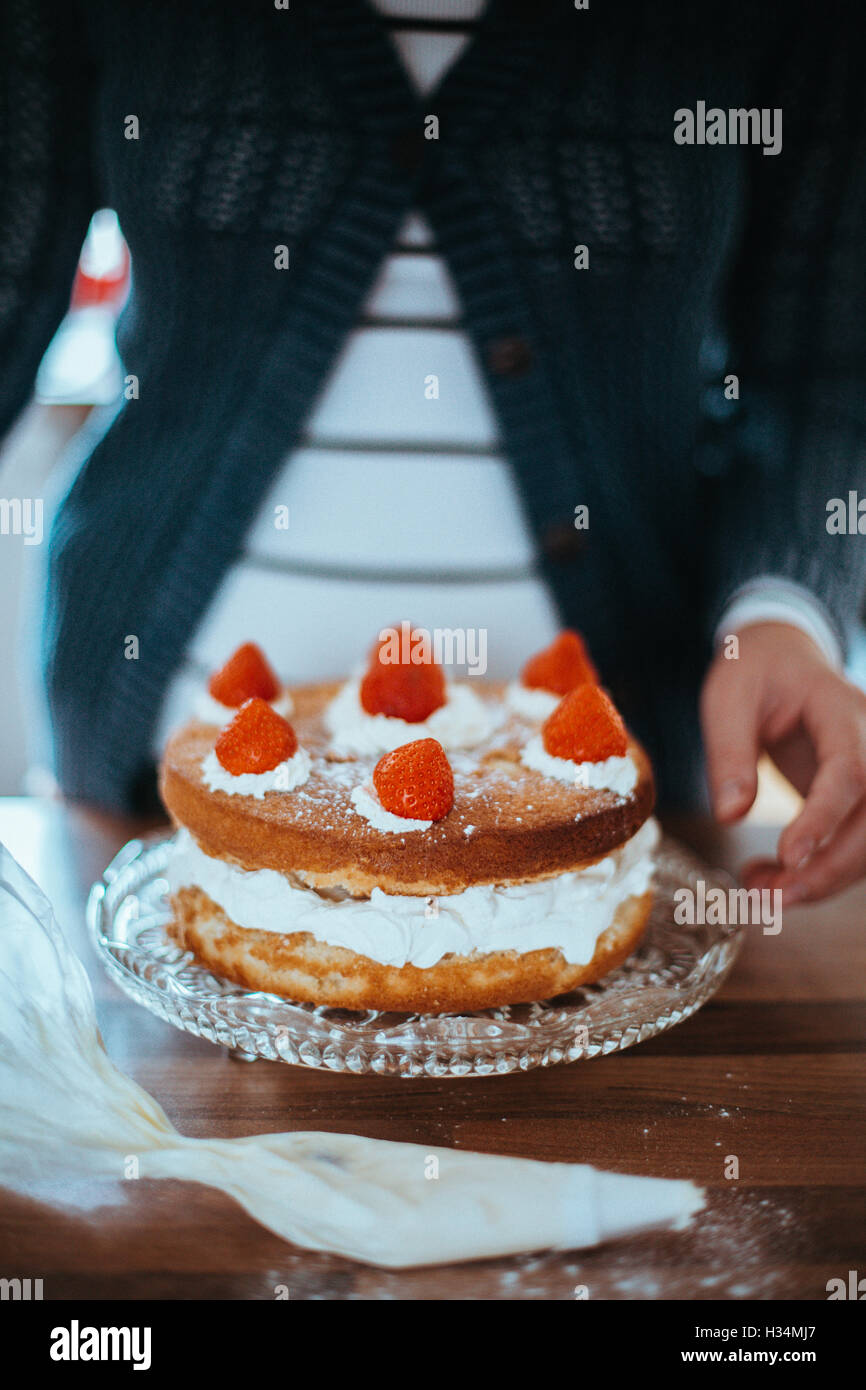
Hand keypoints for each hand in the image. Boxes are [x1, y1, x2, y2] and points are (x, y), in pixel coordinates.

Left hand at [700, 622, 865, 902]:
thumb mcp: (728, 700)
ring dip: (821, 881)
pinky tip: (772, 878)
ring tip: (759, 891)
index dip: (824, 818)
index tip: (789, 856)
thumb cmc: (754, 673)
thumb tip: (730, 816)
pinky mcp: (859, 799)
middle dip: (826, 869)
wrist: (784, 658)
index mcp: (842, 710)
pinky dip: (819, 872)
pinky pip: (853, 845)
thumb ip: (729, 755)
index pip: (850, 770)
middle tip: (767, 897)